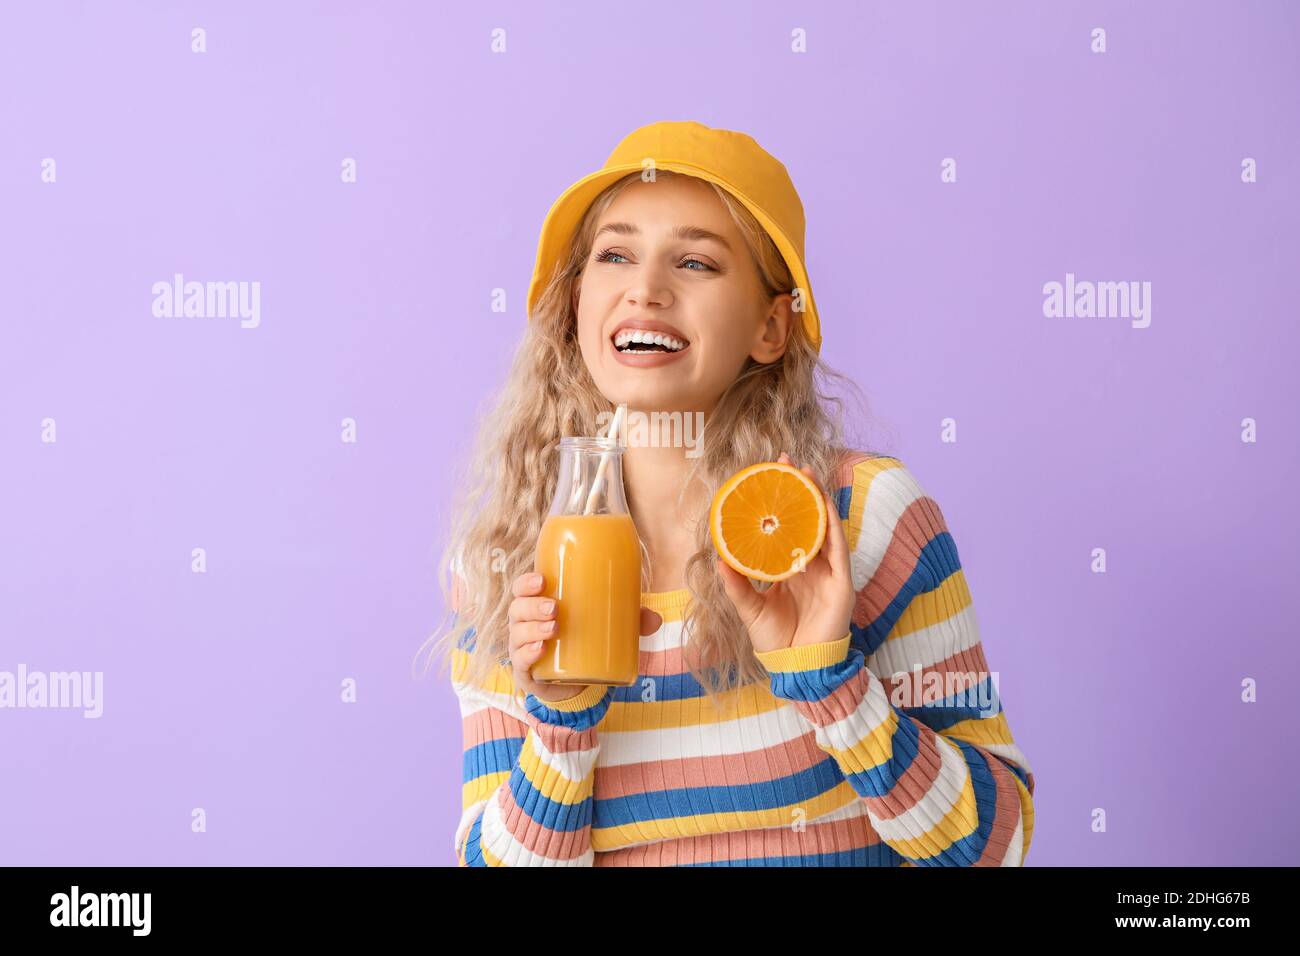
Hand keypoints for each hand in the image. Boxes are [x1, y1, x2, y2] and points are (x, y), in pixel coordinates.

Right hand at [507, 571, 662, 702]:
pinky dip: (527, 655)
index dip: (527, 582)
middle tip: (556, 608)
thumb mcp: (607, 627)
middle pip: (518, 609)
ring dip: (532, 629)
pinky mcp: (528, 673)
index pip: (523, 589)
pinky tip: (540, 650)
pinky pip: (520, 662)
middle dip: (533, 606)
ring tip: (554, 628)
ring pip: (517, 634)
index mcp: (538, 606)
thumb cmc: (585, 641)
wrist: (575, 682)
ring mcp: (522, 649)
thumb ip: (631, 621)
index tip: (543, 580)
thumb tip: (656, 619)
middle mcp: (525, 625)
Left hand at [716, 453, 855, 654]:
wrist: (798, 668)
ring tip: (806, 473)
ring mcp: (828, 571)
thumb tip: (718, 558)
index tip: (766, 476)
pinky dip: (831, 526)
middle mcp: (811, 564)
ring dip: (818, 498)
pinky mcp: (842, 583)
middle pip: (806, 518)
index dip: (779, 502)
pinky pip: (838, 548)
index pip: (786, 526)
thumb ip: (736, 585)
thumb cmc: (777, 640)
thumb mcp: (749, 608)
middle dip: (799, 488)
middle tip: (786, 462)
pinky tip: (823, 506)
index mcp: (790, 567)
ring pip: (825, 526)